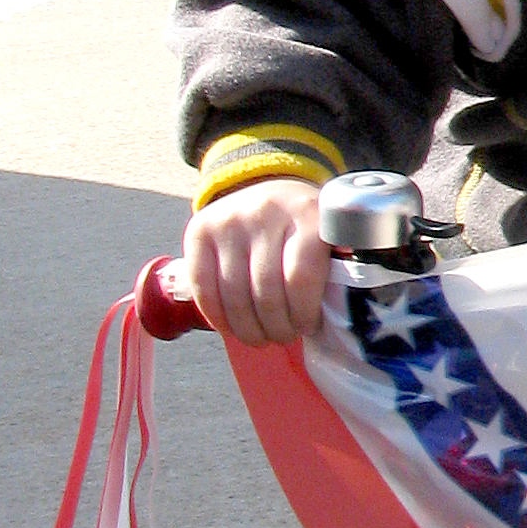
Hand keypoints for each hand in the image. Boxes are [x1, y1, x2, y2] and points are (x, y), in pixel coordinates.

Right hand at [184, 177, 328, 347]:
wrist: (265, 190)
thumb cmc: (300, 228)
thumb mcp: (324, 237)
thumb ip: (326, 270)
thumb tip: (322, 324)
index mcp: (307, 213)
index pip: (300, 277)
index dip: (303, 313)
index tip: (307, 327)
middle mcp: (265, 211)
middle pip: (266, 291)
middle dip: (276, 326)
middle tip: (283, 337)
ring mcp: (229, 220)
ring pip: (234, 296)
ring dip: (248, 329)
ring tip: (260, 337)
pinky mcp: (200, 231)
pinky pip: (204, 288)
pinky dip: (218, 317)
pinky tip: (231, 327)